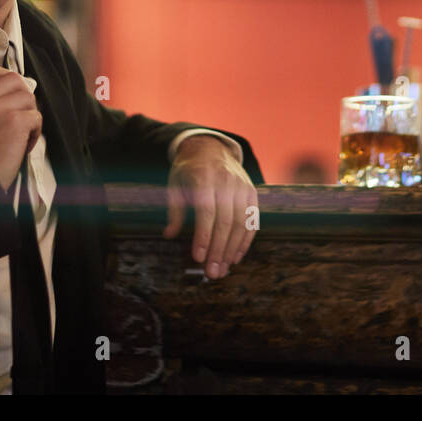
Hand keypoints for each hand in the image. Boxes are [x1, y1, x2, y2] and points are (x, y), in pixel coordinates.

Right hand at [0, 65, 40, 190]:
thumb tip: (13, 93)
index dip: (7, 82)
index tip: (11, 98)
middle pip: (15, 79)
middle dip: (23, 97)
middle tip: (20, 116)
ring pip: (29, 98)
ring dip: (30, 117)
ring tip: (21, 135)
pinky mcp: (16, 121)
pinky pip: (36, 116)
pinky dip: (35, 133)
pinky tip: (24, 145)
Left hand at [163, 135, 256, 279]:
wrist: (211, 147)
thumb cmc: (189, 170)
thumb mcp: (175, 183)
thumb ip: (174, 210)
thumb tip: (168, 235)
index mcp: (204, 177)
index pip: (206, 211)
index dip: (203, 236)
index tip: (198, 258)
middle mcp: (226, 180)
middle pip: (225, 221)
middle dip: (219, 250)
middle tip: (211, 273)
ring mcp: (242, 186)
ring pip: (241, 223)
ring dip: (232, 250)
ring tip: (222, 270)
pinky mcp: (252, 192)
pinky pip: (252, 220)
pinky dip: (245, 241)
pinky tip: (236, 257)